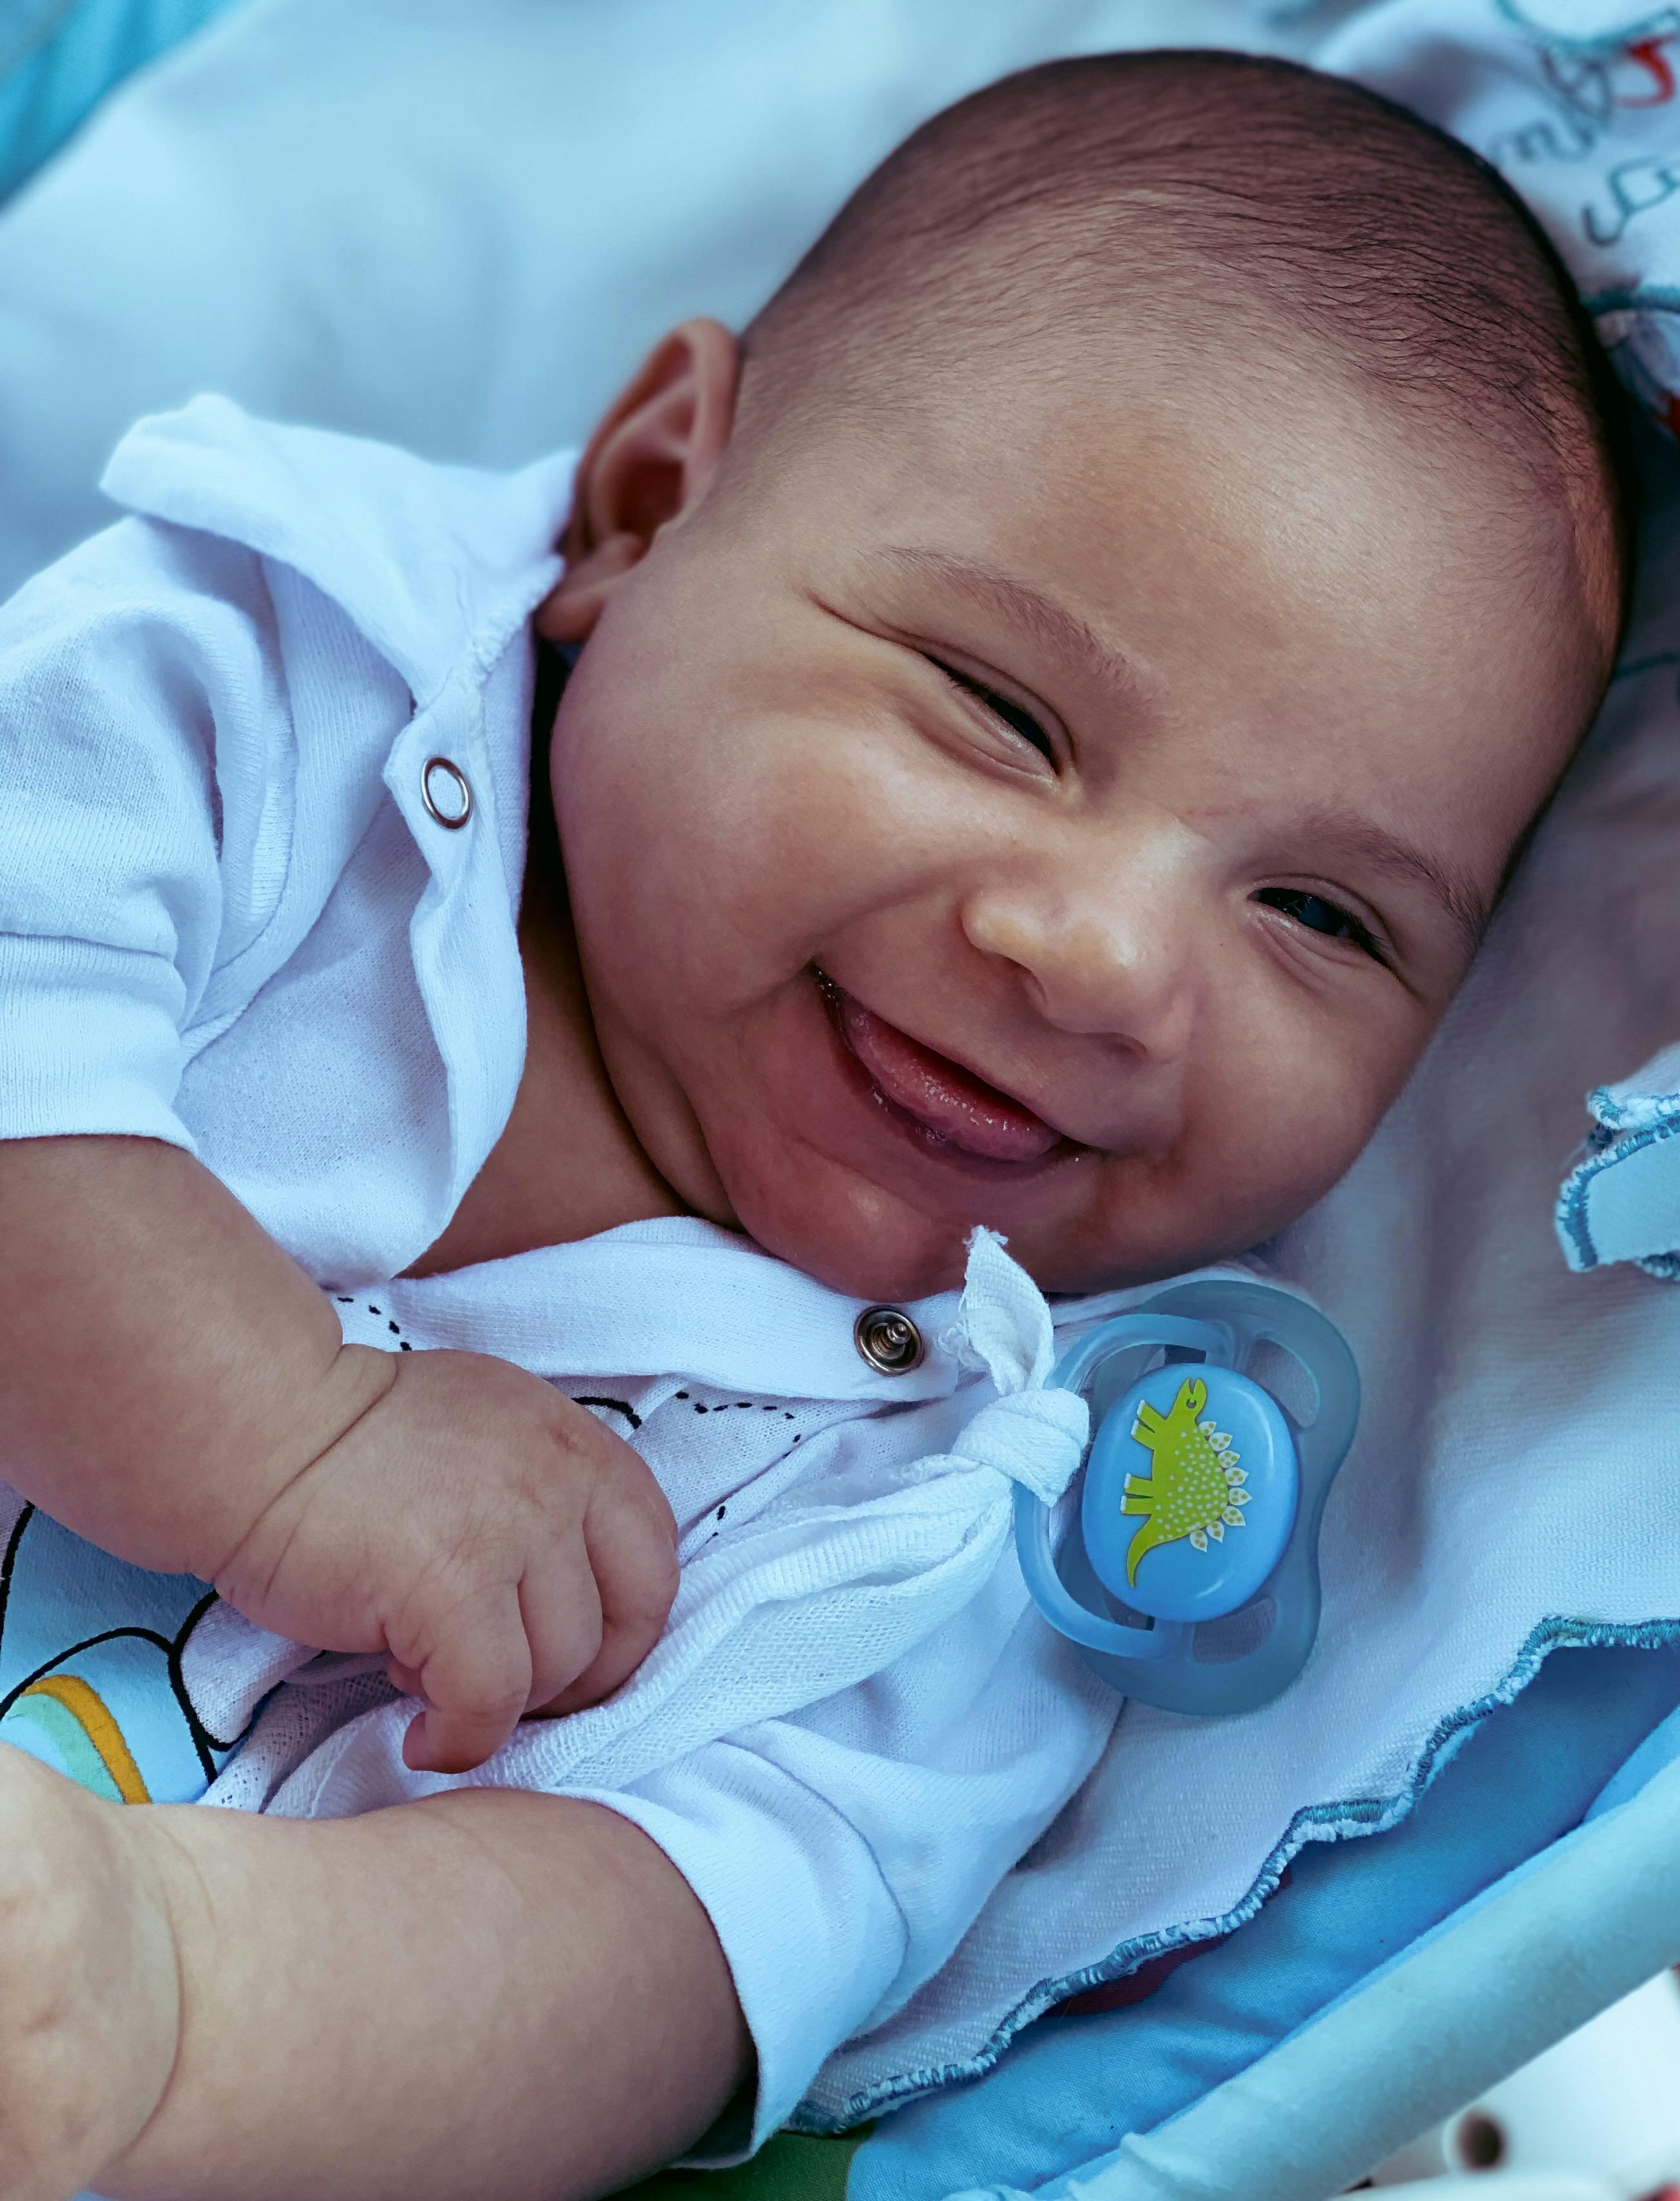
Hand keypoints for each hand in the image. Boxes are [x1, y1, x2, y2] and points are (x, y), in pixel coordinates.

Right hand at [214, 1350, 678, 1774]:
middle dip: (572, 1681)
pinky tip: (419, 1734)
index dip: (625, 1630)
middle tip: (507, 1692)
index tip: (573, 1663)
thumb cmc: (352, 1445)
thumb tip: (561, 1598)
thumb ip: (540, 1496)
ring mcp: (510, 1533)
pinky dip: (461, 1739)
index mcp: (574, 1442)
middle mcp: (558, 1481)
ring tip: (428, 1678)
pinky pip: (490, 1701)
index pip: (654, 1557)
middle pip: (620, 1622)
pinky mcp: (450, 1588)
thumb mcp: (486, 1433)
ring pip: (557, 1668)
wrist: (259, 1432)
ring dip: (502, 1700)